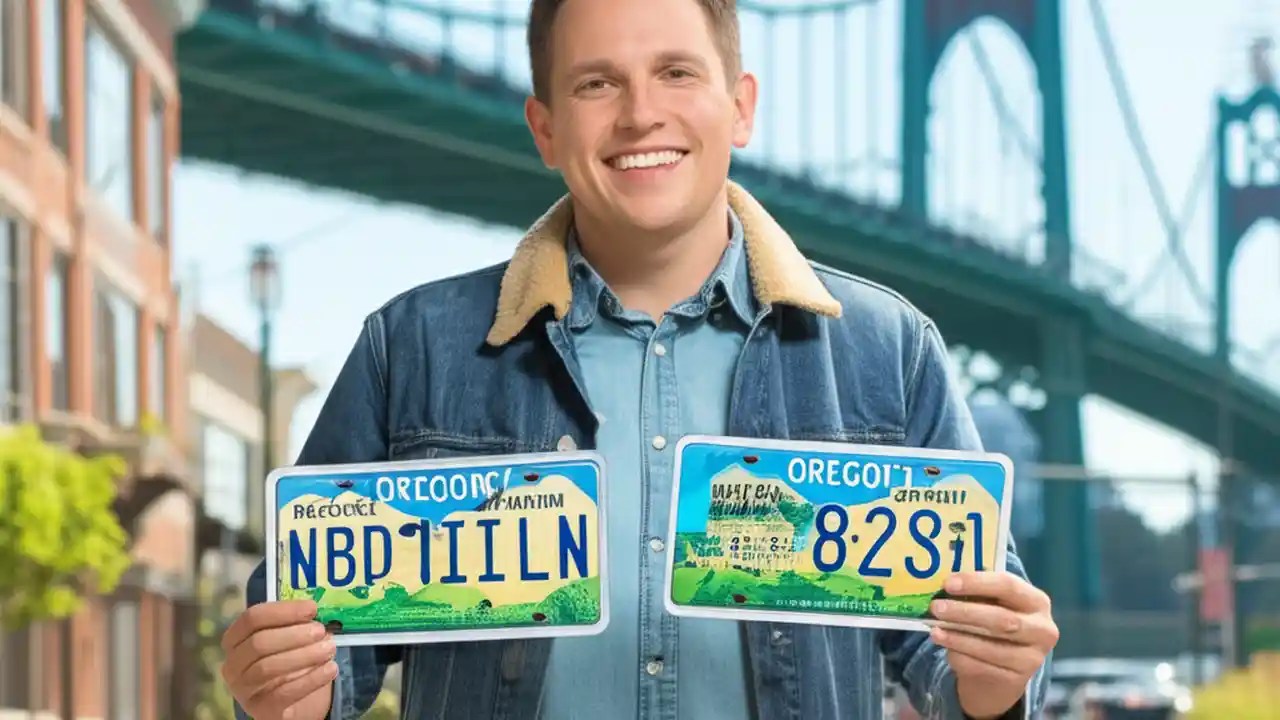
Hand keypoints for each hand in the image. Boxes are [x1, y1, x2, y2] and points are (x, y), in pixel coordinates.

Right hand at [221, 599, 338, 719]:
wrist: (292, 704)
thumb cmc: (288, 664)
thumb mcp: (288, 642)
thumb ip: (296, 626)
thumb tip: (315, 613)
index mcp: (235, 640)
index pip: (252, 618)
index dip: (284, 611)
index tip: (312, 608)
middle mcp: (233, 664)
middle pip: (259, 643)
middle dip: (294, 634)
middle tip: (321, 631)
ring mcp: (243, 689)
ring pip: (268, 667)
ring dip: (304, 655)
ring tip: (330, 649)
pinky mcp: (260, 709)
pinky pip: (284, 693)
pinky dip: (311, 679)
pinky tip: (330, 669)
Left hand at [928, 571, 1057, 719]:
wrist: (1004, 669)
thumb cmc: (995, 624)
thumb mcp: (994, 605)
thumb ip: (977, 594)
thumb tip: (943, 586)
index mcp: (1037, 602)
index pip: (1009, 586)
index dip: (977, 583)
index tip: (948, 583)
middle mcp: (1042, 630)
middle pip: (1001, 619)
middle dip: (964, 612)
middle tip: (936, 607)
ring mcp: (1031, 659)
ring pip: (990, 647)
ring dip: (957, 638)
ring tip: (934, 630)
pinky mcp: (1015, 680)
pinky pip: (980, 667)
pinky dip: (958, 655)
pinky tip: (944, 645)